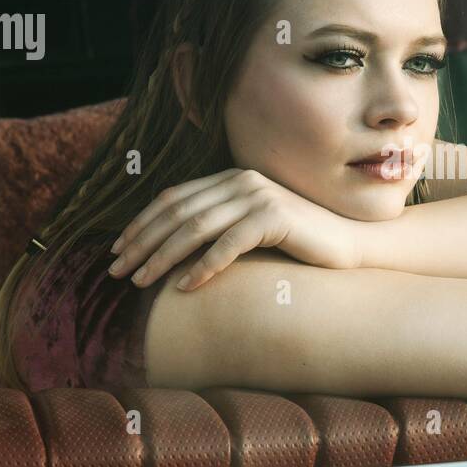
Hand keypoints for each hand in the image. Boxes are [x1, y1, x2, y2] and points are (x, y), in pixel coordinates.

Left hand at [108, 168, 363, 290]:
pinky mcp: (275, 218)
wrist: (349, 244)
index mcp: (231, 178)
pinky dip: (202, 268)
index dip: (141, 224)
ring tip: (141, 281)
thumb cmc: (298, 243)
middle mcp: (241, 181)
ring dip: (162, 257)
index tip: (117, 249)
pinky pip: (228, 245)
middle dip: (142, 243)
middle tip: (117, 270)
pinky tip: (184, 287)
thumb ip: (219, 226)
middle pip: (177, 213)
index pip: (173, 198)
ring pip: (195, 228)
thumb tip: (170, 249)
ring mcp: (259, 196)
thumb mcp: (250, 229)